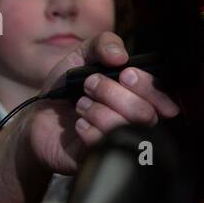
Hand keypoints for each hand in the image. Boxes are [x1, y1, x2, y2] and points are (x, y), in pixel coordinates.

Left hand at [23, 32, 179, 175]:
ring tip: (81, 105)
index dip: (147, 86)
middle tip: (89, 85)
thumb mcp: (83, 56)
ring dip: (97, 110)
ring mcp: (122, 142)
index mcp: (141, 97)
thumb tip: (120, 56)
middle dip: (112, 93)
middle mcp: (138, 121)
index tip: (124, 74)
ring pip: (125, 128)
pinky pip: (104, 144)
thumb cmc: (67, 89)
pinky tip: (78, 124)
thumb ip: (103, 44)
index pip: (164, 97)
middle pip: (147, 114)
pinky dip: (87, 128)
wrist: (38, 117)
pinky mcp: (103, 158)